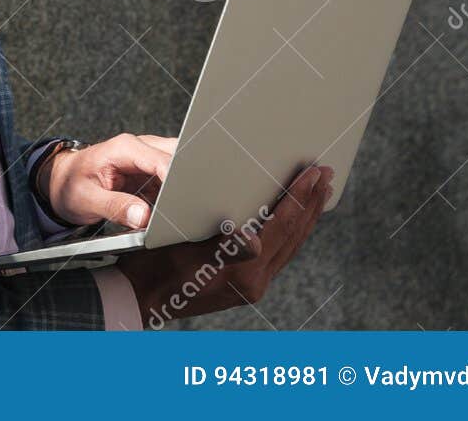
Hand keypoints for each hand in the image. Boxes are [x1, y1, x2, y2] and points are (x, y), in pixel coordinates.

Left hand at [41, 133, 176, 229]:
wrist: (63, 181)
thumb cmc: (71, 184)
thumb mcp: (87, 199)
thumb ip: (115, 207)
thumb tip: (143, 216)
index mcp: (124, 148)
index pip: (163, 161)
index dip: (176, 181)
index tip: (181, 203)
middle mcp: (140, 148)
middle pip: (179, 157)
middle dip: (186, 181)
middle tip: (182, 207)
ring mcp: (148, 160)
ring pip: (181, 168)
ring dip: (180, 190)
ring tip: (172, 212)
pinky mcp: (151, 173)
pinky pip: (172, 182)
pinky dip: (174, 197)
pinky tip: (165, 211)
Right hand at [116, 163, 332, 326]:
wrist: (141, 296)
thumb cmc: (156, 269)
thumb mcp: (185, 253)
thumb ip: (224, 247)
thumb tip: (253, 238)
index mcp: (244, 273)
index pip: (281, 227)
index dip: (298, 197)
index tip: (312, 172)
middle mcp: (255, 282)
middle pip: (294, 235)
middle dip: (311, 202)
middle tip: (325, 174)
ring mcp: (253, 284)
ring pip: (291, 244)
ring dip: (306, 215)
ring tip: (319, 191)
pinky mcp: (247, 283)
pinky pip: (280, 252)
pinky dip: (292, 230)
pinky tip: (294, 217)